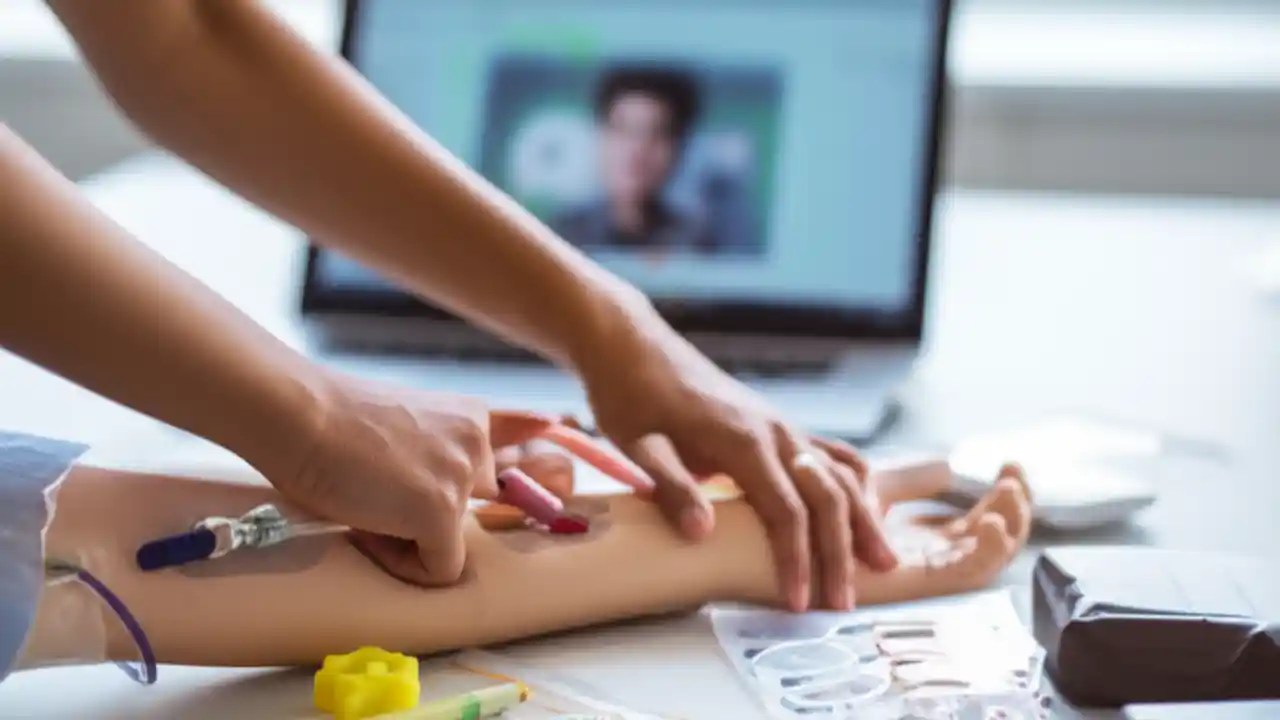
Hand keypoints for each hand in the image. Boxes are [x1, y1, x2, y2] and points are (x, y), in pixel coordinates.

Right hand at [259, 371, 550, 585]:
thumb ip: (435, 445)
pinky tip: (367, 531)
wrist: (300, 416)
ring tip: (362, 505)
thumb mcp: (400, 421)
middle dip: (431, 513)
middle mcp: (477, 443)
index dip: (530, 433)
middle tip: (377, 498)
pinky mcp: (442, 512)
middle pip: (471, 504)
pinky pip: (439, 568)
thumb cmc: (328, 422)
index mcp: (468, 416)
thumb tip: (456, 484)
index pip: (520, 428)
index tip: (548, 425)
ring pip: (450, 541)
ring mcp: (463, 477)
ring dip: (408, 538)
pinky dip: (404, 565)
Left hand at [578, 315, 897, 611]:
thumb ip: (671, 487)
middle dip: (840, 552)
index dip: (797, 560)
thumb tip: (703, 534)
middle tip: (845, 603)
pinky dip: (855, 481)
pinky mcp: (777, 423)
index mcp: (743, 440)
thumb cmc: (631, 395)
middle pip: (826, 498)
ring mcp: (781, 424)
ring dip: (864, 518)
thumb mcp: (638, 445)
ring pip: (841, 473)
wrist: (634, 347)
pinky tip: (865, 505)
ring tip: (883, 561)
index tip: (798, 602)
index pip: (787, 511)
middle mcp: (775, 431)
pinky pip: (831, 452)